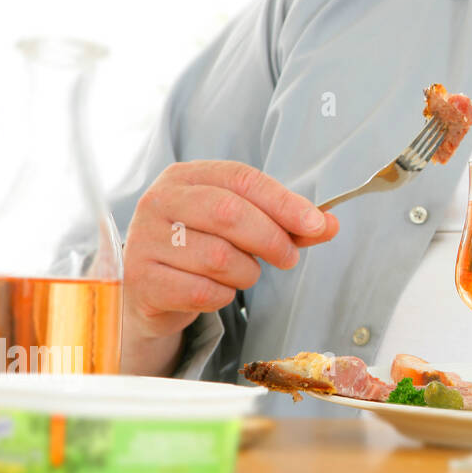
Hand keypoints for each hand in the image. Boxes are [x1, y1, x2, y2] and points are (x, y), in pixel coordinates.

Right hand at [121, 160, 339, 375]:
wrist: (148, 291)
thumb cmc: (202, 248)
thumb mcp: (242, 225)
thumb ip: (286, 223)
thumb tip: (330, 224)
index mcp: (185, 176)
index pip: (242, 178)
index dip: (283, 202)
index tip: (316, 224)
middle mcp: (159, 201)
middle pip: (229, 213)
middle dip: (271, 239)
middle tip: (289, 258)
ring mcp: (144, 241)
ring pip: (218, 257)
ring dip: (246, 272)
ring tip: (243, 273)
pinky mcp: (141, 281)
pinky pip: (201, 291)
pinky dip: (221, 296)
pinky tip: (216, 291)